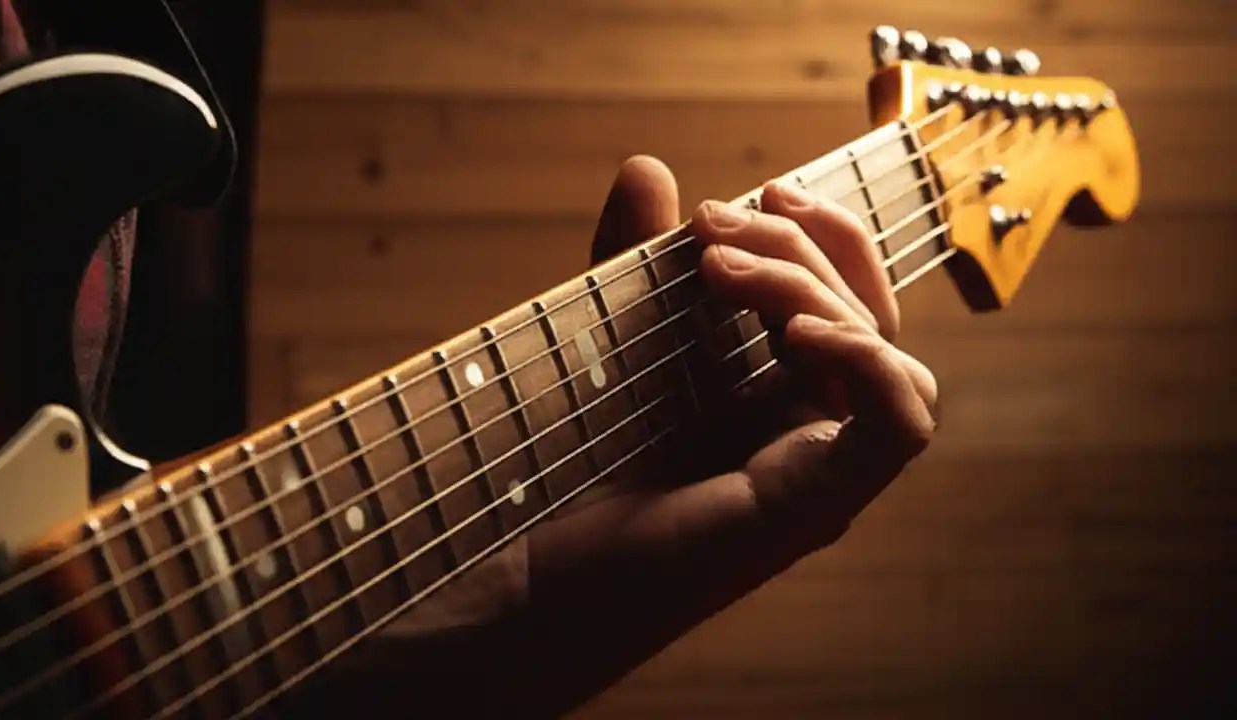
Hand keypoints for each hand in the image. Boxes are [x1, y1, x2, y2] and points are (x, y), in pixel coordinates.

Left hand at [516, 156, 938, 714]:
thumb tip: (648, 166)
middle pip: (865, 315)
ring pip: (884, 354)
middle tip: (714, 221)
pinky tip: (796, 330)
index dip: (820, 237)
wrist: (518, 568)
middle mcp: (805, 437)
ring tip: (721, 270)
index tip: (758, 192)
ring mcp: (816, 475)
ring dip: (815, 289)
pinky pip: (898, 426)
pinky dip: (868, 362)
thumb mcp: (609, 338)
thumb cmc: (563, 468)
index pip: (847, 303)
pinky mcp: (811, 507)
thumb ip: (633, 262)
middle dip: (800, 247)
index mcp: (773, 401)